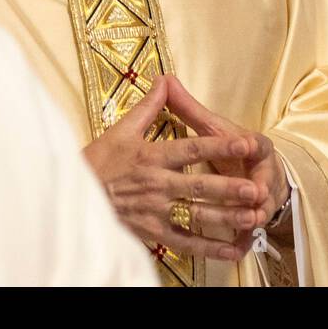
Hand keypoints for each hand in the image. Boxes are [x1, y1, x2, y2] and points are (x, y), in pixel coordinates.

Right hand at [83, 77, 267, 261]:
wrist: (73, 196)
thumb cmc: (97, 161)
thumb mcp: (120, 130)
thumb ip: (148, 107)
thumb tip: (164, 79)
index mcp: (151, 157)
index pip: (192, 149)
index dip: (220, 146)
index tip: (245, 143)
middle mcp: (156, 185)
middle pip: (198, 186)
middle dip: (228, 188)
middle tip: (255, 188)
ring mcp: (155, 211)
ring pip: (195, 216)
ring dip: (225, 218)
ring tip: (250, 217)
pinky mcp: (152, 232)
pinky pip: (184, 242)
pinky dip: (209, 249)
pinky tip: (232, 250)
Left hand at [164, 76, 291, 244]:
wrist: (261, 172)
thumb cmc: (233, 147)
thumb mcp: (213, 126)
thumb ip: (187, 106)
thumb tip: (163, 77)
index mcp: (253, 145)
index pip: (255, 142)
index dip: (251, 144)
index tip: (247, 143)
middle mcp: (261, 172)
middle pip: (258, 178)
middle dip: (256, 184)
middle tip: (254, 190)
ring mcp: (259, 198)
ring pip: (255, 207)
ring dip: (252, 214)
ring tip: (248, 220)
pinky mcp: (252, 219)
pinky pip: (246, 232)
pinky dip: (243, 240)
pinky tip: (237, 250)